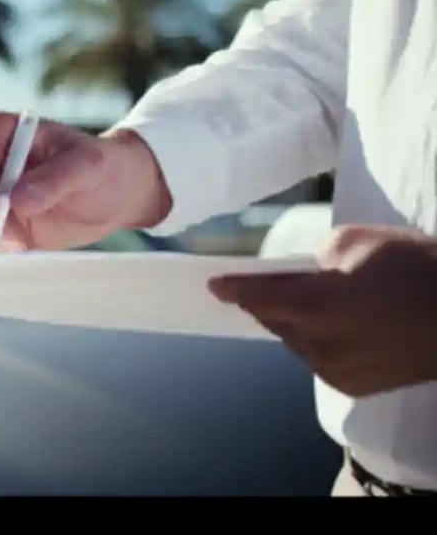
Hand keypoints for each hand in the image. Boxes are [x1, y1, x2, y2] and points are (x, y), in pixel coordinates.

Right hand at [0, 111, 172, 251]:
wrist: (116, 193)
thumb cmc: (103, 165)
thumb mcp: (89, 164)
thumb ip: (55, 178)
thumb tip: (18, 201)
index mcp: (2, 132)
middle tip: (8, 236)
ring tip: (25, 243)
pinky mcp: (1, 223)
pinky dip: (0, 249)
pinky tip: (24, 250)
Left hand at [209, 224, 436, 396]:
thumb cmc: (416, 267)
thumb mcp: (355, 241)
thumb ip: (309, 259)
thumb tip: (289, 274)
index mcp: (315, 308)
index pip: (256, 299)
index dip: (233, 289)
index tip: (214, 285)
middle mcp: (319, 346)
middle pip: (273, 320)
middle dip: (272, 301)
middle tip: (281, 283)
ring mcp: (336, 371)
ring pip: (294, 340)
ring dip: (297, 322)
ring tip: (324, 301)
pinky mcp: (353, 386)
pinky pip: (319, 357)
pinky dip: (320, 340)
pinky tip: (345, 323)